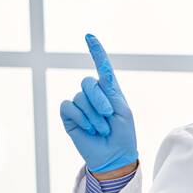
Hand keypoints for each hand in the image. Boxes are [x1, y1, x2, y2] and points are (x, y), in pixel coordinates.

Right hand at [60, 34, 137, 173]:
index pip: (101, 67)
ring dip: (94, 115)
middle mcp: (92, 95)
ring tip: (102, 129)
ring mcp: (80, 105)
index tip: (89, 36)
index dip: (96, 51)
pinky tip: (89, 129)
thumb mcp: (123, 111)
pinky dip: (81, 118)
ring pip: (80, 97)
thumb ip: (110, 92)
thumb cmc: (123, 135)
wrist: (115, 156)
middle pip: (88, 82)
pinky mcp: (69, 116)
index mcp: (109, 91)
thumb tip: (95, 79)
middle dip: (100, 99)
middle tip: (109, 115)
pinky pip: (69, 107)